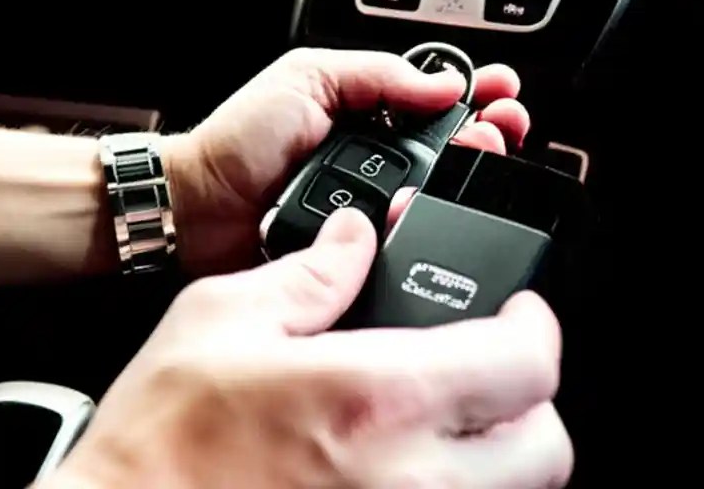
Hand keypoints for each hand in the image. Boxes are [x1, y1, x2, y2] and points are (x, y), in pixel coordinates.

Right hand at [42, 209, 572, 488]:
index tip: (519, 315)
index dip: (536, 328)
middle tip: (494, 376)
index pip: (525, 364)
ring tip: (453, 428)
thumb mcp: (218, 324)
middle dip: (531, 404)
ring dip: (502, 459)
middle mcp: (410, 480)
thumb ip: (306, 277)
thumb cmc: (156, 451)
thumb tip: (355, 239)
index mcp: (377, 398)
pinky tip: (407, 473)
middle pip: (547, 449)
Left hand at [163, 48, 530, 275]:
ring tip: (478, 156)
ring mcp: (375, 203)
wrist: (200, 208)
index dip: (477, 92)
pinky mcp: (366, 246)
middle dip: (489, 131)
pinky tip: (437, 207)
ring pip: (443, 192)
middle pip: (455, 145)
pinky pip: (411, 234)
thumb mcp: (309, 77)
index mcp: (368, 110)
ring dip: (468, 174)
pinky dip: (430, 222)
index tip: (502, 91)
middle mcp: (378, 157)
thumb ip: (377, 73)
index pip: (438, 97)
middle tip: (501, 128)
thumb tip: (444, 81)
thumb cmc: (240, 141)